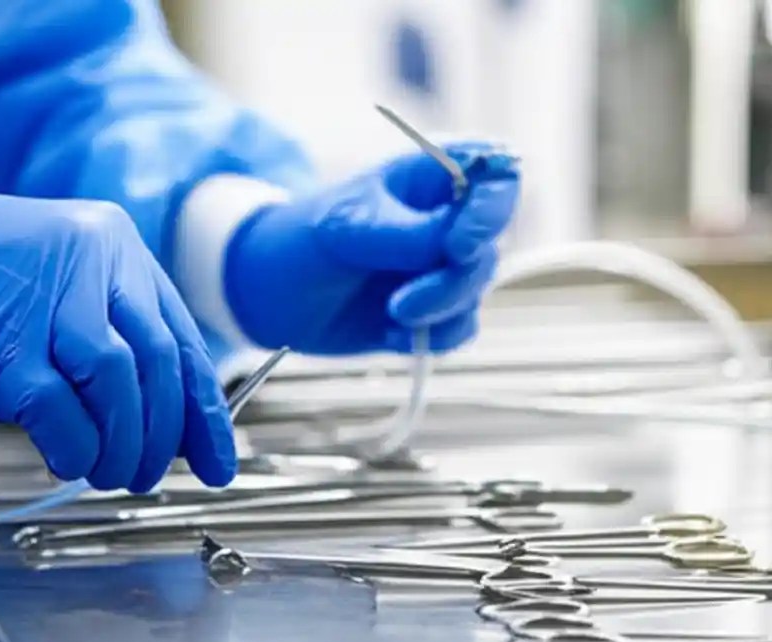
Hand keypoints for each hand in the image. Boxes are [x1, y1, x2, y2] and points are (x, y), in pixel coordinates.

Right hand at [0, 186, 236, 491]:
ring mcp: (46, 301)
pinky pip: (66, 416)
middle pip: (161, 366)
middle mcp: (91, 260)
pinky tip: (68, 459)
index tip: (219, 462)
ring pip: (123, 389)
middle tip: (147, 475)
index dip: (204, 413)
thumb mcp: (51, 286)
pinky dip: (76, 449)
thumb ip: (112, 332)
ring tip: (106, 471)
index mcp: (113, 243)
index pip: (182, 340)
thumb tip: (169, 421)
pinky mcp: (3, 348)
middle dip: (164, 437)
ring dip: (123, 447)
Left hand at [223, 142, 520, 354]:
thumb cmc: (304, 238)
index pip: (499, 176)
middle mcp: (450, 216)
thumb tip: (454, 250)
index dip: (492, 211)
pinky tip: (392, 333)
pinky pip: (462, 328)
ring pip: (477, 292)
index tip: (456, 246)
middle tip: (402, 300)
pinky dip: (433, 338)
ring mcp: (445, 264)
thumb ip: (407, 234)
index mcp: (435, 173)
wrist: (272, 294)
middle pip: (491, 245)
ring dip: (438, 312)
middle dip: (451, 281)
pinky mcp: (437, 309)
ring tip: (390, 314)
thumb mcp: (348, 227)